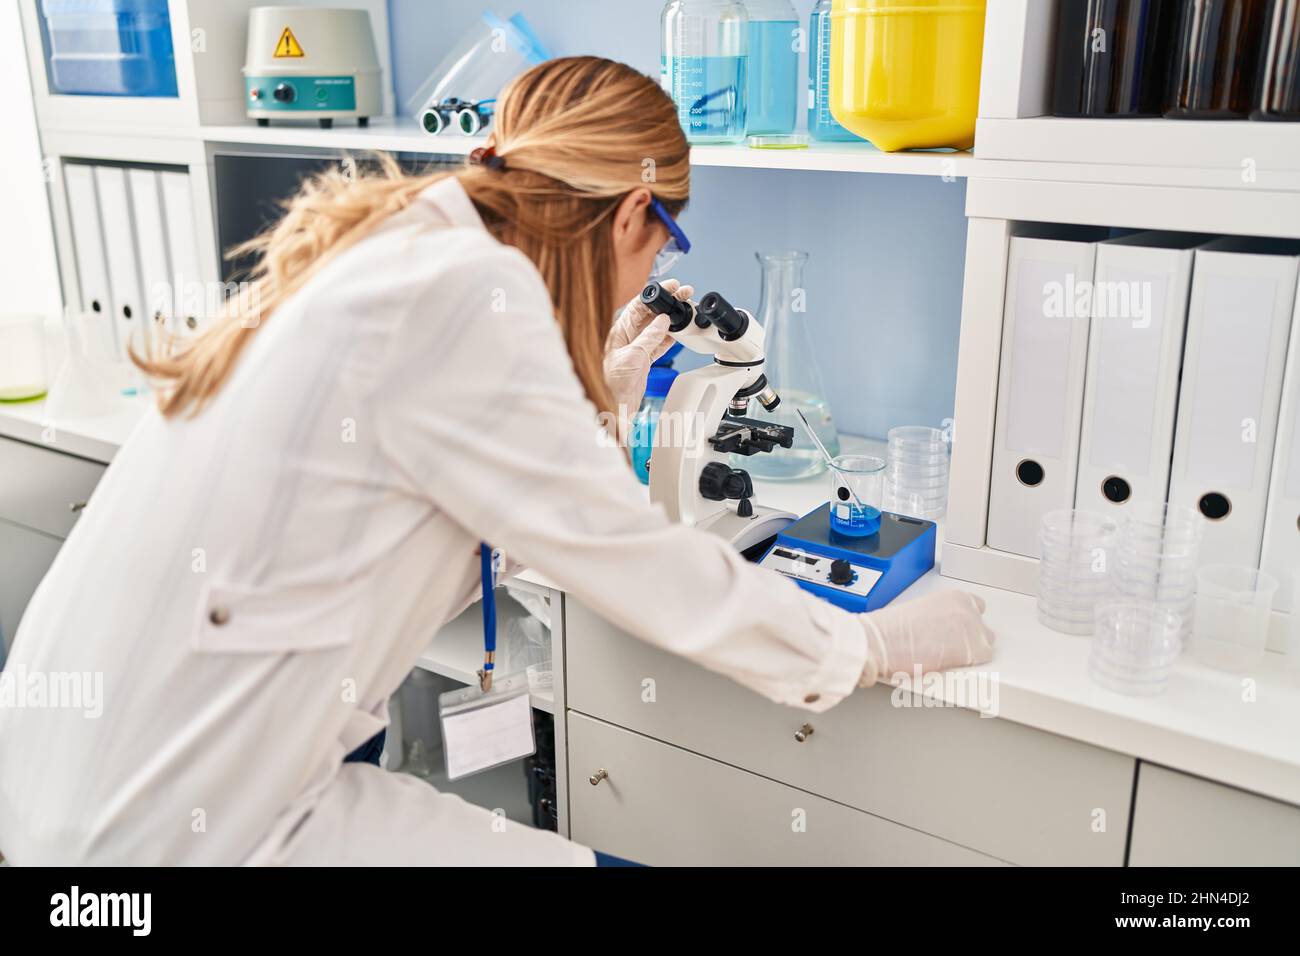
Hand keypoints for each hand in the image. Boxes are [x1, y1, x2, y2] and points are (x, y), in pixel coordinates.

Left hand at [604, 279, 691, 418]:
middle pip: (649, 314)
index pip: (639, 304)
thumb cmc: (611, 383)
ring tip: (684, 311)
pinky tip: (677, 332)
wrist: (613, 407)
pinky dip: (669, 338)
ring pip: (656, 328)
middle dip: (667, 303)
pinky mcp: (643, 361)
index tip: (671, 287)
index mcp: (619, 330)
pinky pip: (658, 344)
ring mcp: (636, 348)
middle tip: (683, 295)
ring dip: (671, 319)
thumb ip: (649, 337)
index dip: (656, 294)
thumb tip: (662, 320)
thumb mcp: (632, 356)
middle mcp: (627, 336)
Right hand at [858, 591, 995, 685]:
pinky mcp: (974, 650)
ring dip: (971, 651)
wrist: (882, 641)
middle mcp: (967, 609)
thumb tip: (946, 629)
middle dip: (970, 638)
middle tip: (949, 647)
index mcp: (954, 596)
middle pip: (983, 628)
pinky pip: (983, 659)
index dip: (965, 623)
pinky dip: (969, 664)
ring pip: (986, 644)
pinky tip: (949, 664)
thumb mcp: (922, 611)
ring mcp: (973, 629)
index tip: (955, 631)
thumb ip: (941, 616)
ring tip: (947, 658)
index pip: (976, 608)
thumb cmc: (891, 629)